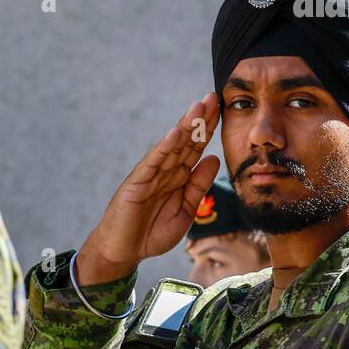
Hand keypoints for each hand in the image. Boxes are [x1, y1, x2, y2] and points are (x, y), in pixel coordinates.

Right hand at [75, 92, 220, 284]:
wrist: (124, 251)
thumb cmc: (152, 233)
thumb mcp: (185, 211)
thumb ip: (198, 186)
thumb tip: (214, 159)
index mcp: (178, 177)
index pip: (197, 148)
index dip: (210, 130)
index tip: (223, 110)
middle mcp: (165, 171)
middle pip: (186, 141)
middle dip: (200, 120)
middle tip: (212, 97)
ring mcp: (150, 174)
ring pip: (171, 147)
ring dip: (185, 127)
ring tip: (198, 107)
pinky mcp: (136, 182)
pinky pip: (152, 162)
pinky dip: (163, 148)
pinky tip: (175, 133)